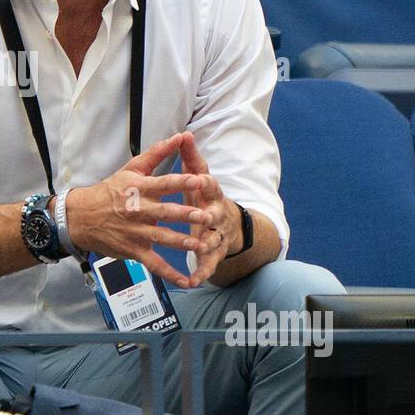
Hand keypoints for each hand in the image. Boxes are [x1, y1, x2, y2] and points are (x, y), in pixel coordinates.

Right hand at [65, 132, 213, 288]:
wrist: (81, 217)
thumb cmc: (109, 191)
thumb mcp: (131, 169)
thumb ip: (157, 154)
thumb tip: (178, 137)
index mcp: (139, 188)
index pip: (164, 183)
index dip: (182, 182)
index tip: (201, 180)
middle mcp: (138, 210)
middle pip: (165, 212)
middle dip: (186, 215)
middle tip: (206, 216)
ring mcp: (135, 232)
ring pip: (161, 238)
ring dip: (181, 242)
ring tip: (199, 245)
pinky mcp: (133, 250)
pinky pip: (153, 263)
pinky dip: (169, 273)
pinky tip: (186, 280)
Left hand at [178, 133, 235, 282]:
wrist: (229, 223)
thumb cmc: (205, 196)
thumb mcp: (199, 177)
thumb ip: (191, 158)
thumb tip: (184, 133)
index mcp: (211, 194)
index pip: (210, 184)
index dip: (205, 180)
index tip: (199, 177)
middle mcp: (217, 213)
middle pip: (215, 213)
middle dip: (208, 215)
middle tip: (201, 216)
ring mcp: (218, 234)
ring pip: (213, 240)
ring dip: (205, 245)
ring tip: (197, 250)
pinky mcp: (214, 253)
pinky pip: (208, 264)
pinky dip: (201, 273)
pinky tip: (192, 281)